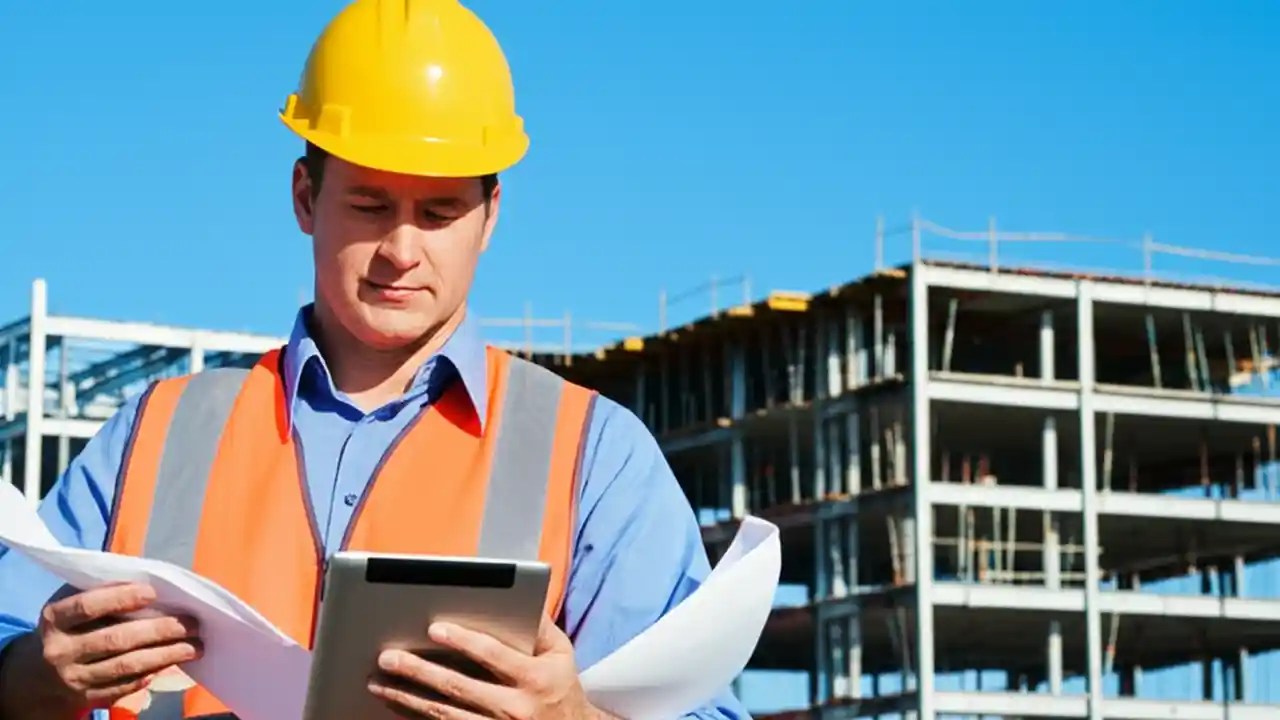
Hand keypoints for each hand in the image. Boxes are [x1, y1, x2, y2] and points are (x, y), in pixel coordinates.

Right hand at [0, 582, 201, 719]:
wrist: (38, 672)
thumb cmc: (71, 624)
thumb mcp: (73, 602)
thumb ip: (103, 591)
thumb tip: (153, 581)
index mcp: (55, 617)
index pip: (87, 607)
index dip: (120, 598)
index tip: (153, 593)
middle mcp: (60, 650)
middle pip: (116, 639)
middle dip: (160, 630)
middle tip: (193, 623)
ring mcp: (73, 677)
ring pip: (126, 666)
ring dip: (166, 655)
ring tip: (195, 646)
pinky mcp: (87, 697)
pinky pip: (124, 686)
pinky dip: (150, 674)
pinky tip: (172, 663)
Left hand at [369, 614, 608, 719]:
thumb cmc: (561, 687)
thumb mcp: (561, 653)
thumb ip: (539, 626)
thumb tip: (517, 596)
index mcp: (534, 678)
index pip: (493, 655)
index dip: (464, 641)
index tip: (435, 629)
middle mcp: (513, 708)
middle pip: (458, 688)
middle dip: (420, 672)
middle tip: (388, 656)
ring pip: (443, 714)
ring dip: (407, 698)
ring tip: (378, 683)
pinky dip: (415, 717)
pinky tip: (394, 705)